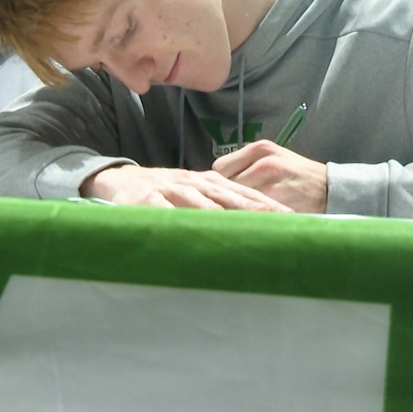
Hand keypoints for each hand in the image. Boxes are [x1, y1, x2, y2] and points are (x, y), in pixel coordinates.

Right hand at [81, 164, 293, 211]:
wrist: (120, 181)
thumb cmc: (164, 192)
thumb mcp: (194, 194)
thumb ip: (219, 205)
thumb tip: (253, 224)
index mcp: (208, 183)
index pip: (243, 193)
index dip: (266, 204)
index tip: (292, 217)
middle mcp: (194, 184)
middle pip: (230, 196)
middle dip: (255, 208)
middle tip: (279, 220)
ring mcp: (171, 191)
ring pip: (201, 203)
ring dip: (223, 215)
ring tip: (243, 227)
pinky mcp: (147, 201)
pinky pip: (165, 212)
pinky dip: (178, 220)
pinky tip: (190, 231)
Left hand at [212, 140, 327, 212]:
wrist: (329, 188)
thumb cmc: (296, 176)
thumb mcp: (273, 159)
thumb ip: (247, 166)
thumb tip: (218, 181)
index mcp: (260, 149)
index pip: (220, 167)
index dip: (221, 182)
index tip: (226, 191)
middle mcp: (263, 161)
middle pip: (225, 184)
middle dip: (227, 196)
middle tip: (232, 206)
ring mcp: (272, 181)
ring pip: (237, 198)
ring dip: (236, 207)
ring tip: (243, 214)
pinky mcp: (278, 201)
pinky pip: (252, 211)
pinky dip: (250, 216)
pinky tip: (255, 219)